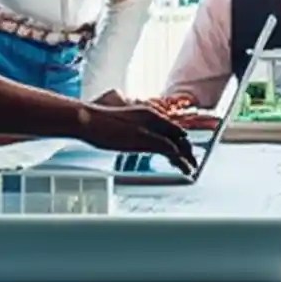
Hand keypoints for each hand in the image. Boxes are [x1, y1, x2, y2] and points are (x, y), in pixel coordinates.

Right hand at [80, 101, 197, 176]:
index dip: (181, 139)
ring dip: (187, 156)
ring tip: (191, 167)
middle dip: (187, 149)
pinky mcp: (145, 139)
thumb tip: (134, 137)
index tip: (184, 149)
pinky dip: (180, 160)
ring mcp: (149, 128)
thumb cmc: (98, 121)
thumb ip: (132, 128)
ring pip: (178, 143)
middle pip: (179, 134)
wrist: (88, 119)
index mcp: (147, 112)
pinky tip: (184, 168)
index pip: (171, 127)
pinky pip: (170, 150)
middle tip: (192, 160)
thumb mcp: (121, 122)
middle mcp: (153, 117)